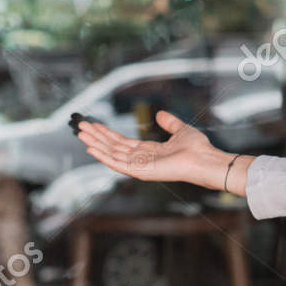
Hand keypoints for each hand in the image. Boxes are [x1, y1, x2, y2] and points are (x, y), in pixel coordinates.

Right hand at [77, 108, 224, 187]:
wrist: (205, 159)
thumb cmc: (197, 149)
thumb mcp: (181, 130)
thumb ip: (170, 123)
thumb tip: (160, 114)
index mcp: (149, 151)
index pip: (123, 142)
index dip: (108, 134)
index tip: (94, 125)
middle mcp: (142, 160)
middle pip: (113, 147)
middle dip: (97, 137)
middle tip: (81, 127)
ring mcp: (140, 167)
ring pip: (112, 154)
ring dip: (96, 144)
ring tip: (81, 134)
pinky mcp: (141, 171)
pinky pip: (118, 164)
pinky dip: (104, 157)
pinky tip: (91, 148)